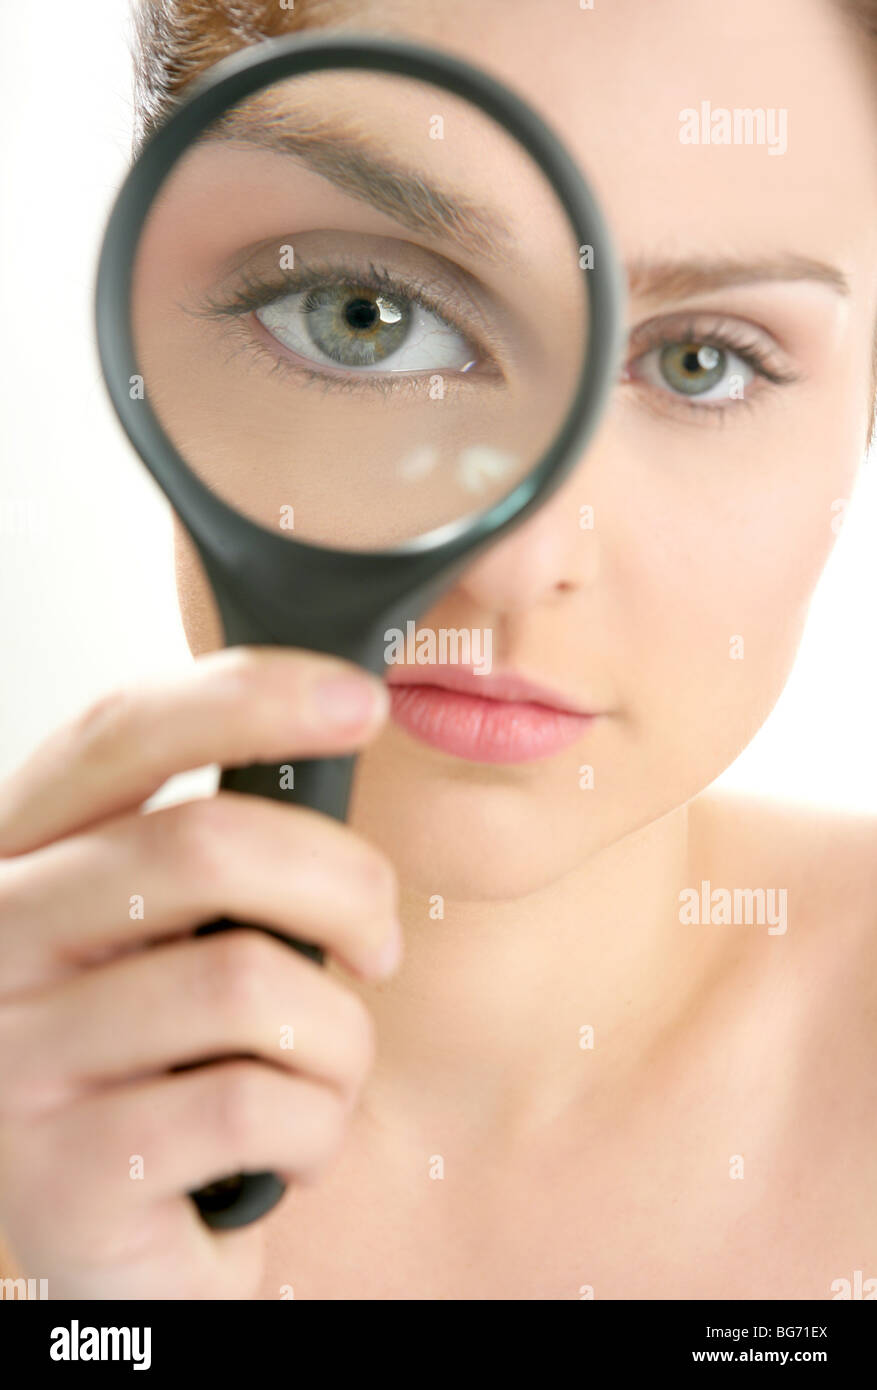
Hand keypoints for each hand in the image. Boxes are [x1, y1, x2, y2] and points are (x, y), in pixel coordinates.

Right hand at [0, 647, 399, 1298]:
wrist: (111, 1240)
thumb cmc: (159, 1062)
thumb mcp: (159, 930)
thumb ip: (208, 844)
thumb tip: (335, 721)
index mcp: (23, 856)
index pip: (123, 732)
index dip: (250, 696)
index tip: (360, 699)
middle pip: (209, 843)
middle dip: (347, 886)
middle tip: (379, 943)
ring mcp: (12, 1061)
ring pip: (250, 982)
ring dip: (339, 1036)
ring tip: (320, 1069)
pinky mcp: (63, 1178)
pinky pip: (252, 1106)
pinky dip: (315, 1125)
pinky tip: (290, 1147)